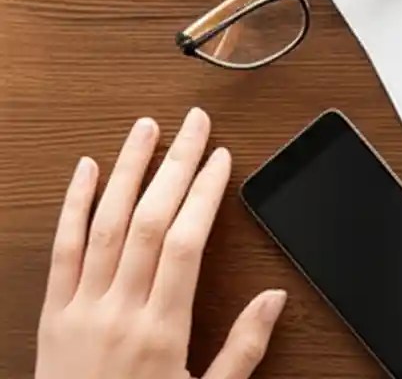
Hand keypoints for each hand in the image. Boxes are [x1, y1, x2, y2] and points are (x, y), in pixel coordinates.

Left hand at [36, 109, 286, 378]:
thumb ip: (244, 348)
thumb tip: (275, 298)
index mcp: (163, 331)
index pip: (186, 244)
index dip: (205, 194)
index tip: (221, 159)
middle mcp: (120, 312)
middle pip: (150, 222)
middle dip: (176, 165)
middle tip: (194, 125)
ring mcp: (81, 310)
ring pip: (105, 225)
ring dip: (128, 171)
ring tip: (146, 129)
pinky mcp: (52, 315)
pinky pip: (62, 251)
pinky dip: (73, 206)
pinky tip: (88, 170)